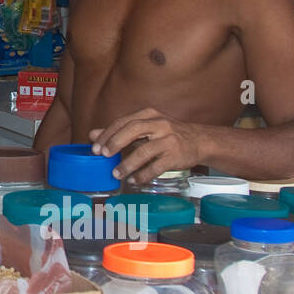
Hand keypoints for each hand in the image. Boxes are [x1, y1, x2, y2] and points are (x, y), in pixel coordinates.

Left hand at [89, 108, 205, 184]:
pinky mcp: (176, 155)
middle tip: (103, 155)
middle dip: (115, 142)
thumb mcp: (144, 127)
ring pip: (144, 150)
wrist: (200, 141)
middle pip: (133, 129)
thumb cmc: (168, 134)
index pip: (123, 121)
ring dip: (127, 163)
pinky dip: (143, 174)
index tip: (96, 147)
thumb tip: (93, 134)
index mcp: (148, 114)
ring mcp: (169, 139)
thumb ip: (119, 131)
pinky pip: (157, 166)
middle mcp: (159, 124)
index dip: (107, 134)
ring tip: (116, 173)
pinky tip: (134, 180)